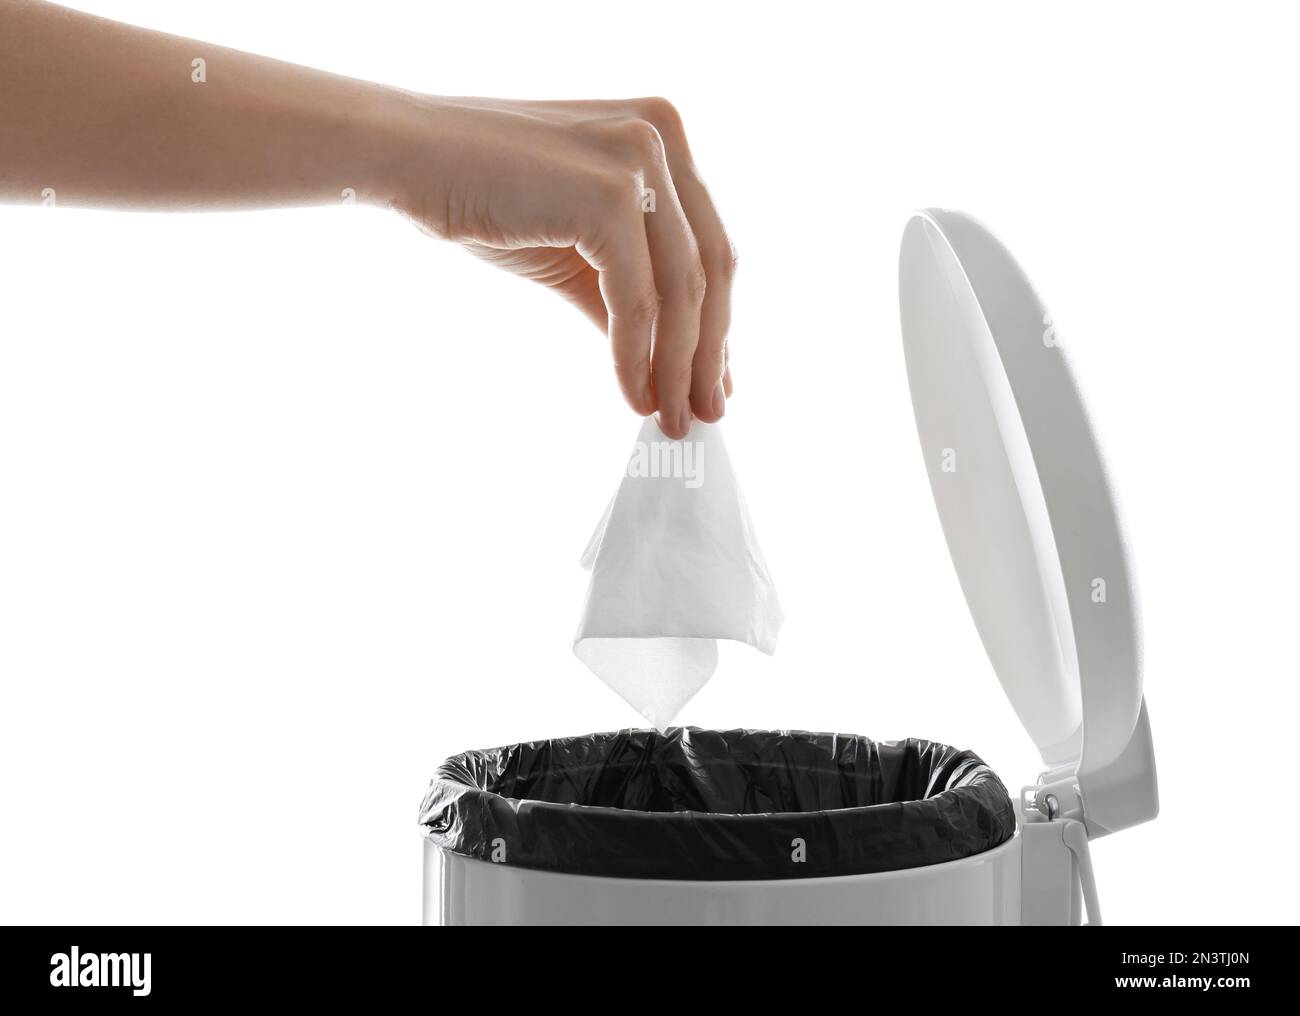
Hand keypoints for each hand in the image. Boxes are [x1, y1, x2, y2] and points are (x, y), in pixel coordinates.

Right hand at [385, 97, 735, 437]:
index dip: (717, 322)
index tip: (714, 382)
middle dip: (709, 352)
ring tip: (669, 417)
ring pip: (682, 289)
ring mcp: (641, 159)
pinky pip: (637, 299)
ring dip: (678, 367)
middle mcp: (663, 134)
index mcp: (664, 133)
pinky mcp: (610, 195)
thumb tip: (671, 366)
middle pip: (712, 267)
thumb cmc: (485, 195)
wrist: (409, 159)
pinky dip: (637, 356)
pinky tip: (634, 394)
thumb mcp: (579, 248)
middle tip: (703, 414)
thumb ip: (631, 295)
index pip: (709, 244)